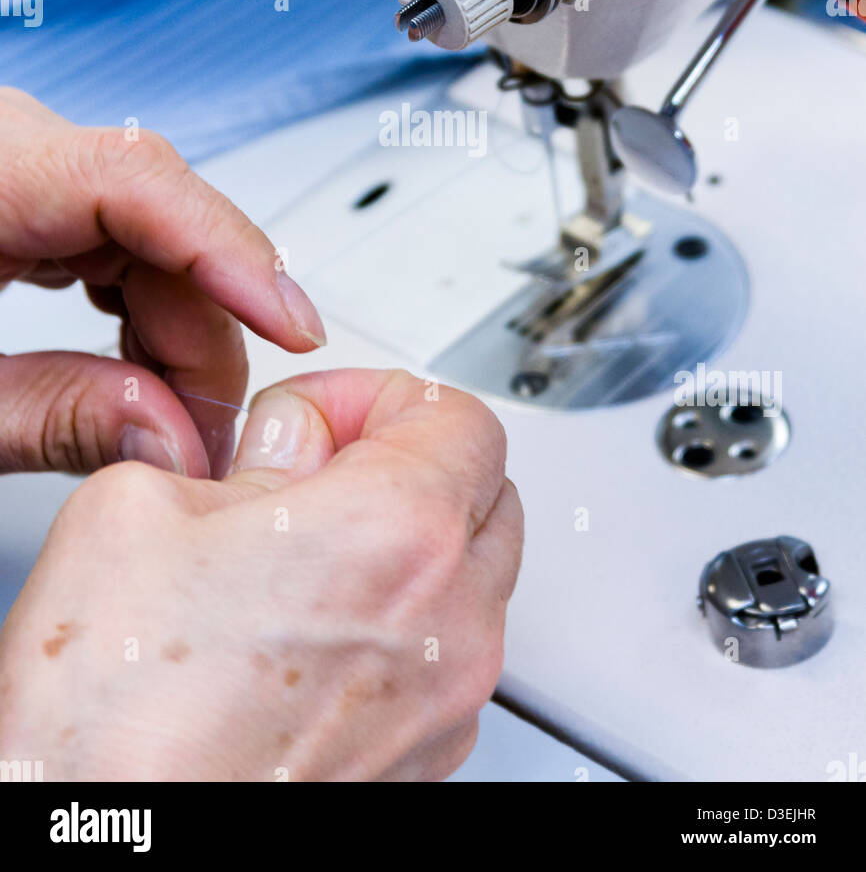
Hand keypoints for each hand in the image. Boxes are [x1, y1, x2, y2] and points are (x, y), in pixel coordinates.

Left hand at [0, 88, 324, 479]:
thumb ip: (45, 413)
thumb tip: (166, 433)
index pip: (137, 180)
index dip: (233, 253)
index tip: (290, 323)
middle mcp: (3, 146)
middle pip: (156, 219)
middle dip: (200, 330)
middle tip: (206, 434)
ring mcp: (14, 165)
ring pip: (144, 231)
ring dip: (173, 325)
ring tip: (168, 416)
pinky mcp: (18, 192)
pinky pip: (108, 237)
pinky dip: (134, 305)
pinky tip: (131, 364)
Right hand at [0, 369, 522, 781]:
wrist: (108, 849)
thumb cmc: (112, 722)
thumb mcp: (142, 509)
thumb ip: (248, 452)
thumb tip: (289, 445)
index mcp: (394, 534)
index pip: (461, 416)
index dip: (380, 398)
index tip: (319, 420)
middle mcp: (445, 625)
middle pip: (480, 491)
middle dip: (401, 464)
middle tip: (306, 477)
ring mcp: (442, 705)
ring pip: (469, 579)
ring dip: (403, 549)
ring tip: (294, 560)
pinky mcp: (420, 763)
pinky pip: (440, 659)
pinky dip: (395, 627)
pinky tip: (299, 633)